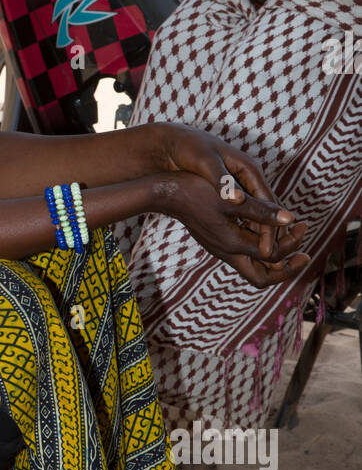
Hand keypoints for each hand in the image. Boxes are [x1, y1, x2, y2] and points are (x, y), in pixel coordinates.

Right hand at [158, 172, 309, 288]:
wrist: (165, 192)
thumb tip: (290, 217)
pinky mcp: (217, 239)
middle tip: (303, 253)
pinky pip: (244, 252)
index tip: (303, 226)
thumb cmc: (195, 193)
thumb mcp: (231, 200)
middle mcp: (227, 252)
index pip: (271, 257)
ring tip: (291, 234)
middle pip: (261, 277)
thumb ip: (261, 211)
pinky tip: (268, 227)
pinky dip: (260, 244)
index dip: (292, 245)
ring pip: (253, 265)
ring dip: (275, 255)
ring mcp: (220, 248)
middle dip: (285, 268)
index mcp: (232, 244)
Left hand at [159, 125, 287, 252]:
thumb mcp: (205, 164)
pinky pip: (244, 210)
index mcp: (248, 168)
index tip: (268, 250)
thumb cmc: (189, 149)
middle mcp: (248, 176)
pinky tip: (242, 243)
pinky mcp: (229, 188)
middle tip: (270, 259)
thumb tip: (238, 200)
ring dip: (259, 231)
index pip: (268, 201)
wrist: (173, 141)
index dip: (270, 226)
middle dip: (270, 232)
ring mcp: (240, 182)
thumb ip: (222, 182)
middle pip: (267, 208)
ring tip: (261, 257)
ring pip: (256, 211)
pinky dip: (246, 225)